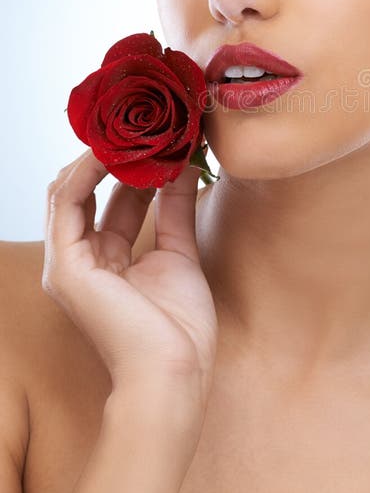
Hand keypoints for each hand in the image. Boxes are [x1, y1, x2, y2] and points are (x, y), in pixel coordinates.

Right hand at [43, 149, 217, 409]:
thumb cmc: (179, 328)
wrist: (175, 372)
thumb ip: (175, 209)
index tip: (159, 134)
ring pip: (70, 190)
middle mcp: (83, 258)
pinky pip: (68, 203)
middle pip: (90, 191)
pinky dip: (86, 170)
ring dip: (98, 154)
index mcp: (108, 260)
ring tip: (128, 123)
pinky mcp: (64, 267)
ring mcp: (68, 263)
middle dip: (114, 154)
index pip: (112, 198)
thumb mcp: (180, 253)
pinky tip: (111, 148)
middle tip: (142, 120)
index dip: (133, 164)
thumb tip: (183, 167)